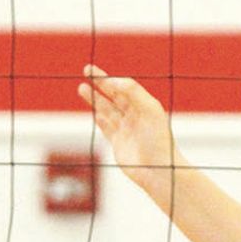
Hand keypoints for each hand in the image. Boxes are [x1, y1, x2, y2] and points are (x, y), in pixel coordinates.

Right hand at [78, 65, 178, 196]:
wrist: (158, 171)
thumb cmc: (159, 140)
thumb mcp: (150, 110)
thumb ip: (133, 92)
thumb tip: (113, 81)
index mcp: (145, 105)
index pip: (124, 87)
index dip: (109, 78)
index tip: (94, 72)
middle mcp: (135, 116)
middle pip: (114, 95)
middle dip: (100, 83)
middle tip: (86, 70)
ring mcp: (126, 130)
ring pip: (107, 110)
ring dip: (95, 99)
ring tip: (82, 88)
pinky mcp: (119, 144)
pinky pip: (107, 128)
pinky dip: (100, 119)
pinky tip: (95, 112)